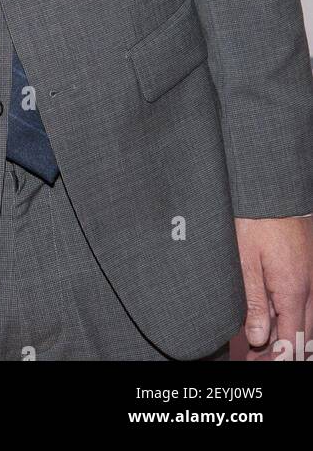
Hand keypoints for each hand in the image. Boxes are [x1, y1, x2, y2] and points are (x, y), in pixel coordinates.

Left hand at [235, 215, 312, 359]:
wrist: (273, 188)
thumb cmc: (256, 219)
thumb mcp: (245, 260)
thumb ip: (253, 301)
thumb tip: (258, 338)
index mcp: (293, 290)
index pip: (292, 341)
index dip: (276, 358)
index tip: (257, 362)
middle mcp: (311, 287)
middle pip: (304, 335)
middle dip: (282, 351)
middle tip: (256, 356)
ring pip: (309, 321)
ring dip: (289, 334)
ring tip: (261, 339)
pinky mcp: (311, 268)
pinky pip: (308, 302)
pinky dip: (293, 314)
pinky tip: (274, 314)